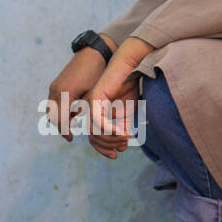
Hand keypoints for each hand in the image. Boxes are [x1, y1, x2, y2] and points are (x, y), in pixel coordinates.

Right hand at [46, 37, 115, 140]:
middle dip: (60, 127)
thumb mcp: (94, 94)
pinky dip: (60, 109)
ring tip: (72, 123)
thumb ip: (85, 110)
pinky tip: (72, 112)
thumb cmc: (98, 74)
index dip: (65, 132)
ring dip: (59, 118)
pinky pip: (53, 101)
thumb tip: (84, 126)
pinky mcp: (57, 83)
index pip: (60, 120)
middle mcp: (56, 90)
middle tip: (70, 134)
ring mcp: (54, 86)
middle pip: (52, 116)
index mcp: (65, 94)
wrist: (94, 53)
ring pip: (51, 109)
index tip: (71, 139)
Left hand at [87, 36, 152, 158]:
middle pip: (93, 137)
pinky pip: (99, 121)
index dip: (103, 149)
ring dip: (111, 138)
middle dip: (108, 145)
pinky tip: (123, 133)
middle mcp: (90, 109)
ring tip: (125, 137)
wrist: (131, 65)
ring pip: (95, 131)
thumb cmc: (129, 85)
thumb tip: (122, 147)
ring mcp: (90, 104)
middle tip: (122, 147)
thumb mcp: (127, 112)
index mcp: (95, 113)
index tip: (116, 155)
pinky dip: (111, 130)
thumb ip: (123, 128)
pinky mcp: (95, 98)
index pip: (93, 138)